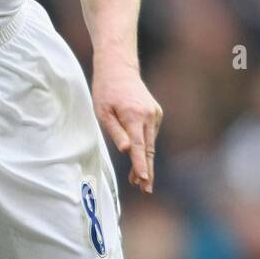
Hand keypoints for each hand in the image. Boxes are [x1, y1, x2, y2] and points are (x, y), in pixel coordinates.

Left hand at [92, 61, 161, 194]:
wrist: (119, 69)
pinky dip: (146, 148)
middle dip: (146, 170)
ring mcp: (155, 114)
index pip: (139, 146)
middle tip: (146, 189)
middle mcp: (149, 115)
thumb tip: (127, 150)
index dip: (141, 165)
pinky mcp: (156, 113)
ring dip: (144, 161)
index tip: (145, 180)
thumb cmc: (106, 90)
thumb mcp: (103, 111)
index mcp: (134, 115)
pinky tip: (139, 159)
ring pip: (150, 143)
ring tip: (138, 181)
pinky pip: (150, 135)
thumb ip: (115, 131)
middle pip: (148, 148)